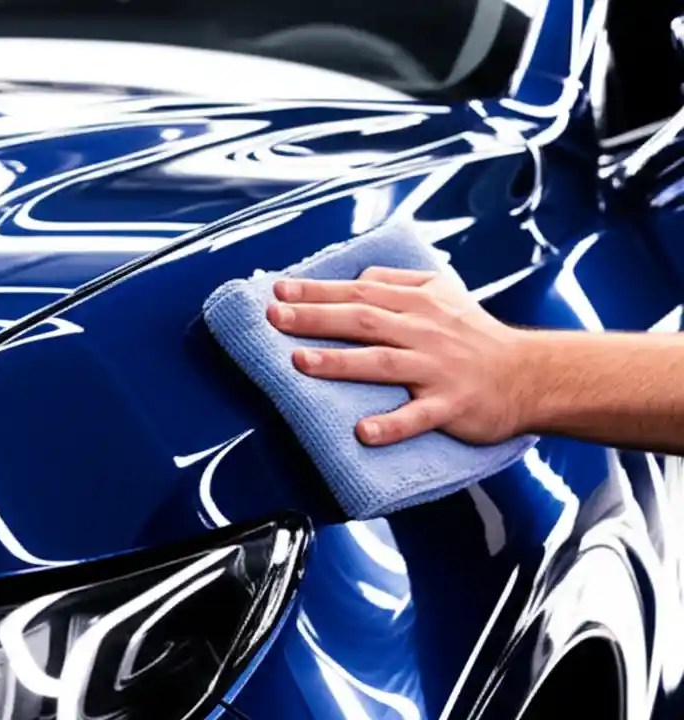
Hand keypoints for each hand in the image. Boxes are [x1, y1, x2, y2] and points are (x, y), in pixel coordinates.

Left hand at [266, 267, 530, 445]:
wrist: (530, 375)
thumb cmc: (476, 336)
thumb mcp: (442, 292)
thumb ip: (396, 281)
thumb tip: (355, 279)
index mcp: (419, 304)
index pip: (359, 292)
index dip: (318, 291)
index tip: (279, 291)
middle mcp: (424, 332)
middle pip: (363, 321)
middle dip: (315, 318)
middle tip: (274, 318)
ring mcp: (437, 370)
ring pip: (383, 363)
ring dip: (340, 363)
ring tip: (300, 363)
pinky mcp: (450, 406)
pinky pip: (418, 417)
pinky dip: (391, 425)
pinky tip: (364, 432)